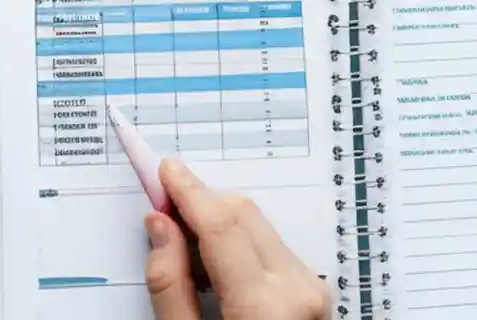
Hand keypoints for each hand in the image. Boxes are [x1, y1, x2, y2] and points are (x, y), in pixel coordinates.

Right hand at [145, 159, 330, 319]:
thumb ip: (170, 286)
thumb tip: (160, 227)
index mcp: (264, 305)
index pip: (220, 223)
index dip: (187, 190)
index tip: (163, 170)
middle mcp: (298, 289)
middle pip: (242, 214)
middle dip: (200, 202)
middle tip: (161, 207)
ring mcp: (313, 290)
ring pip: (259, 227)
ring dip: (219, 225)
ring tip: (184, 251)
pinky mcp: (316, 294)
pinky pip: (273, 249)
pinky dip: (240, 245)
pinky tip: (214, 268)